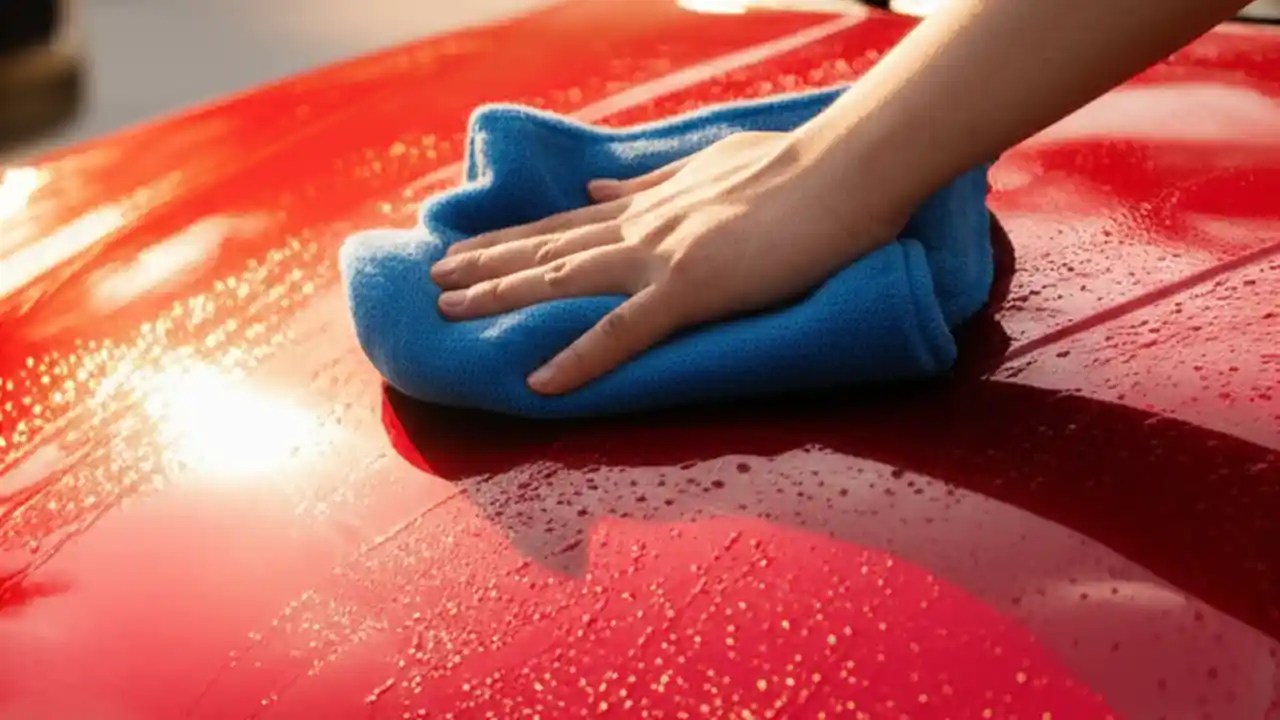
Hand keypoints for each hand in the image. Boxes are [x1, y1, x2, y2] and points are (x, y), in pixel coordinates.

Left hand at [429, 131, 905, 395]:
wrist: (847, 167)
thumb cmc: (795, 168)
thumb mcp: (707, 165)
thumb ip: (650, 180)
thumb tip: (598, 183)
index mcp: (650, 202)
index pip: (564, 223)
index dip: (511, 240)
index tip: (466, 249)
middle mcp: (641, 224)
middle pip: (547, 248)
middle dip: (485, 266)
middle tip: (432, 283)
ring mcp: (661, 255)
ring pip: (564, 277)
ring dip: (502, 295)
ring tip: (449, 311)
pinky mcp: (692, 287)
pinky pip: (625, 332)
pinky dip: (580, 358)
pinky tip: (539, 382)